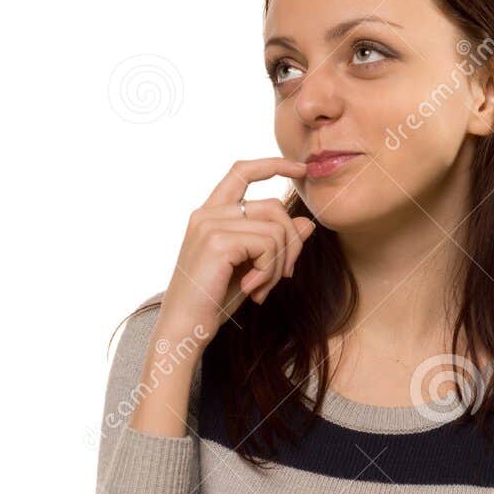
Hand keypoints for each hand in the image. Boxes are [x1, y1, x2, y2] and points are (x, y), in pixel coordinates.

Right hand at [158, 157, 316, 341]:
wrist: (186, 329)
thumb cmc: (215, 299)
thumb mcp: (252, 266)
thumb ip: (276, 242)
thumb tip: (307, 223)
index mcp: (211, 213)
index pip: (242, 171)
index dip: (273, 164)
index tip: (301, 170)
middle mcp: (207, 213)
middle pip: (274, 206)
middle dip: (292, 243)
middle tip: (285, 276)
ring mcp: (210, 224)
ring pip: (276, 228)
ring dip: (280, 264)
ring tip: (263, 288)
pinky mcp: (218, 242)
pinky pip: (269, 245)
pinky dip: (270, 271)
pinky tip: (253, 291)